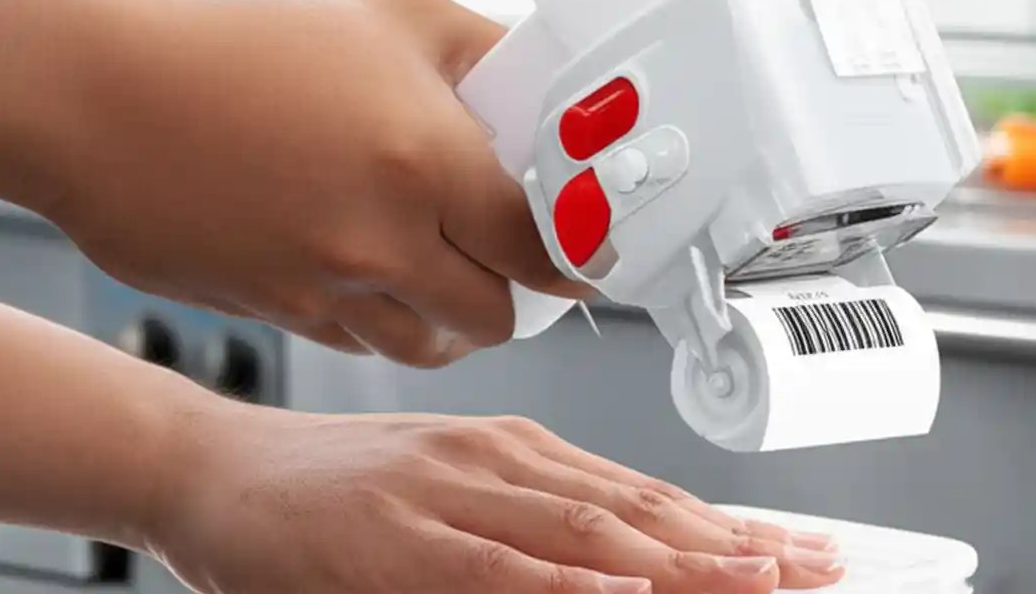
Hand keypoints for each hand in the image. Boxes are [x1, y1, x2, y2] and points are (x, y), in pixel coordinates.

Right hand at [48, 0, 573, 365]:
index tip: (588, 260)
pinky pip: (362, 344)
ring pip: (432, 346)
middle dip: (514, 293)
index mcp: (430, 163)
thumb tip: (541, 81)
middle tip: (510, 260)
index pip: (545, 250)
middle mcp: (385, 242)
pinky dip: (386, 322)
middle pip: (497, 317)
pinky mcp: (280, 313)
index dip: (577, 259)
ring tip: (447, 277)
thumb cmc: (244, 47)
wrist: (108, 97)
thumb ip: (487, 47)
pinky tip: (376, 277)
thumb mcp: (394, 14)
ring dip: (452, 320)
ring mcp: (328, 289)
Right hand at [151, 405, 845, 593]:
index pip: (648, 496)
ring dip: (681, 564)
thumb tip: (626, 576)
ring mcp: (448, 491)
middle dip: (735, 547)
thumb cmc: (336, 495)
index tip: (800, 551)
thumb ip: (536, 535)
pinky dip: (560, 586)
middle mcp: (498, 460)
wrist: (221, 469)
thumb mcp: (455, 501)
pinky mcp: (395, 536)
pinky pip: (492, 568)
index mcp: (519, 454)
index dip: (732, 527)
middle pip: (638, 514)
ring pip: (585, 535)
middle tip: (814, 570)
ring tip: (758, 582)